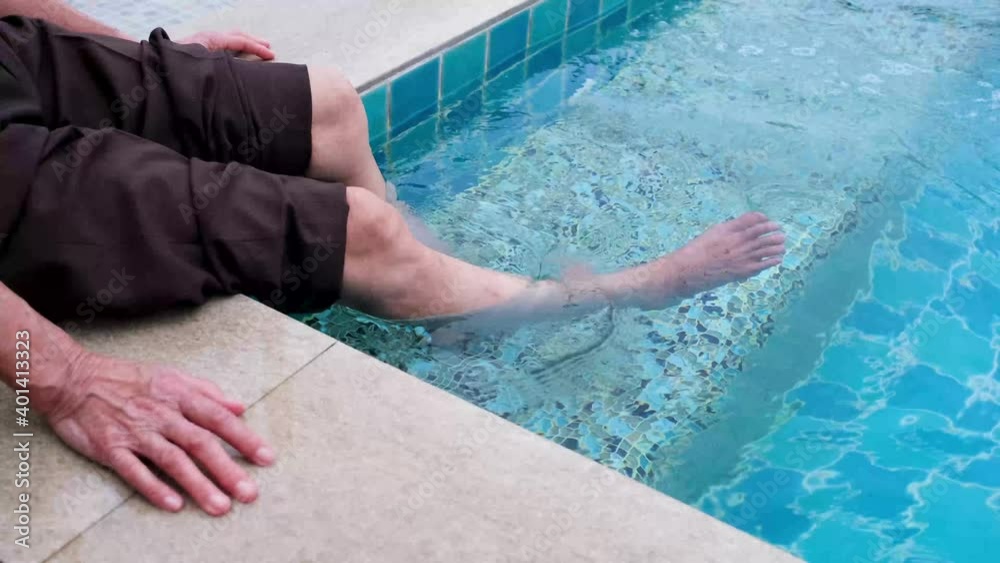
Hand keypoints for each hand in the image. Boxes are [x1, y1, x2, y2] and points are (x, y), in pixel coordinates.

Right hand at [41, 352, 274, 515]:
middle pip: (201, 443)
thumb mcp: (171, 375)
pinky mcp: (111, 448)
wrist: (74, 379)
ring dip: (198, 484)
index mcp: (179, 396)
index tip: (267, 458)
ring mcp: (136, 432)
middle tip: (249, 494)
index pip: (218, 418)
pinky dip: (154, 488)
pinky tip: (174, 505)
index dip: (244, 438)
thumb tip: (239, 406)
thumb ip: (207, 392)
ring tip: (220, 506)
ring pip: (173, 461)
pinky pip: (135, 471)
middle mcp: (161, 414)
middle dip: (227, 470)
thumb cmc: (126, 378)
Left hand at [177, 30, 275, 59]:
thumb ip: (222, 64)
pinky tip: (239, 54)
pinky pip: (223, 45)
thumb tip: (235, 67)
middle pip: (237, 35)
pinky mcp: (200, 48)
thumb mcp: (202, 65)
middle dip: (255, 41)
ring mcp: (204, 41)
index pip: (240, 41)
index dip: (258, 48)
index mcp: (211, 40)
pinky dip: (236, 47)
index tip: (272, 56)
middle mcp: (209, 37)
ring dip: (246, 42)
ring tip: (258, 48)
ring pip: (230, 38)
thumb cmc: (179, 67)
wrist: (159, 64)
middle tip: (269, 47)